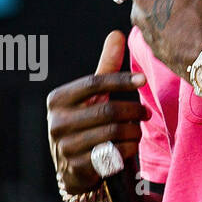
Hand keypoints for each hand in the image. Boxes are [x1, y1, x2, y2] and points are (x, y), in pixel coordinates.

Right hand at [46, 31, 149, 194]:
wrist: (71, 166)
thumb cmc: (85, 121)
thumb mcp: (91, 95)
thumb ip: (104, 67)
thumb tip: (117, 34)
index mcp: (57, 99)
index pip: (94, 83)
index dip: (121, 80)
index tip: (142, 80)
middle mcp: (56, 122)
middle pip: (107, 110)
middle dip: (133, 110)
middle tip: (145, 112)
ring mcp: (65, 147)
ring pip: (113, 133)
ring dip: (133, 130)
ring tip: (138, 127)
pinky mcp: (78, 167)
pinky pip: (113, 154)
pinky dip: (128, 148)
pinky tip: (131, 144)